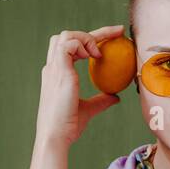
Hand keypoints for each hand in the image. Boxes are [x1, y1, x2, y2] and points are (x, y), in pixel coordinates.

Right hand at [36, 25, 125, 146]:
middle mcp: (53, 68)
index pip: (69, 48)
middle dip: (92, 32)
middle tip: (117, 33)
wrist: (56, 136)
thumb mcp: (88, 109)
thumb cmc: (68, 126)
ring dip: (87, 37)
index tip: (112, 40)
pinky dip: (83, 44)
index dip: (89, 41)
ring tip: (101, 52)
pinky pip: (69, 44)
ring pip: (66, 35)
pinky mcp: (59, 71)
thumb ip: (101, 100)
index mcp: (56, 74)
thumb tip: (115, 97)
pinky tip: (95, 56)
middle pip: (66, 36)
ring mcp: (54, 68)